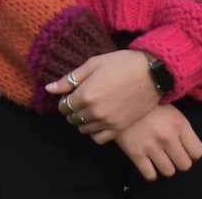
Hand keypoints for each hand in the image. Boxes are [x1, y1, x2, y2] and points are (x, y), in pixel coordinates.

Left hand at [45, 49, 162, 138]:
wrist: (153, 73)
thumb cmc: (122, 63)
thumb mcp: (94, 63)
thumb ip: (70, 78)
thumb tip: (49, 89)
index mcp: (85, 94)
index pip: (64, 105)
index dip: (65, 99)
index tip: (73, 93)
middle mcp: (94, 111)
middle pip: (72, 118)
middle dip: (73, 109)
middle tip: (83, 99)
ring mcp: (107, 122)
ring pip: (83, 129)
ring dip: (83, 120)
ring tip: (92, 109)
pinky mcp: (119, 128)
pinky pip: (98, 138)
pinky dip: (95, 132)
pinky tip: (99, 121)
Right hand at [114, 105, 201, 180]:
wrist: (122, 100)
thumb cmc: (150, 105)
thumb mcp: (172, 111)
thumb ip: (182, 129)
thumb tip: (189, 147)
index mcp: (179, 124)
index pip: (197, 152)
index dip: (192, 152)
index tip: (186, 149)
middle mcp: (168, 137)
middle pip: (185, 165)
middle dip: (180, 161)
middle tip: (173, 154)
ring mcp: (151, 147)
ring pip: (169, 172)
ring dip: (166, 167)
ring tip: (161, 158)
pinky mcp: (136, 154)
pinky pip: (150, 175)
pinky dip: (151, 173)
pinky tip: (150, 164)